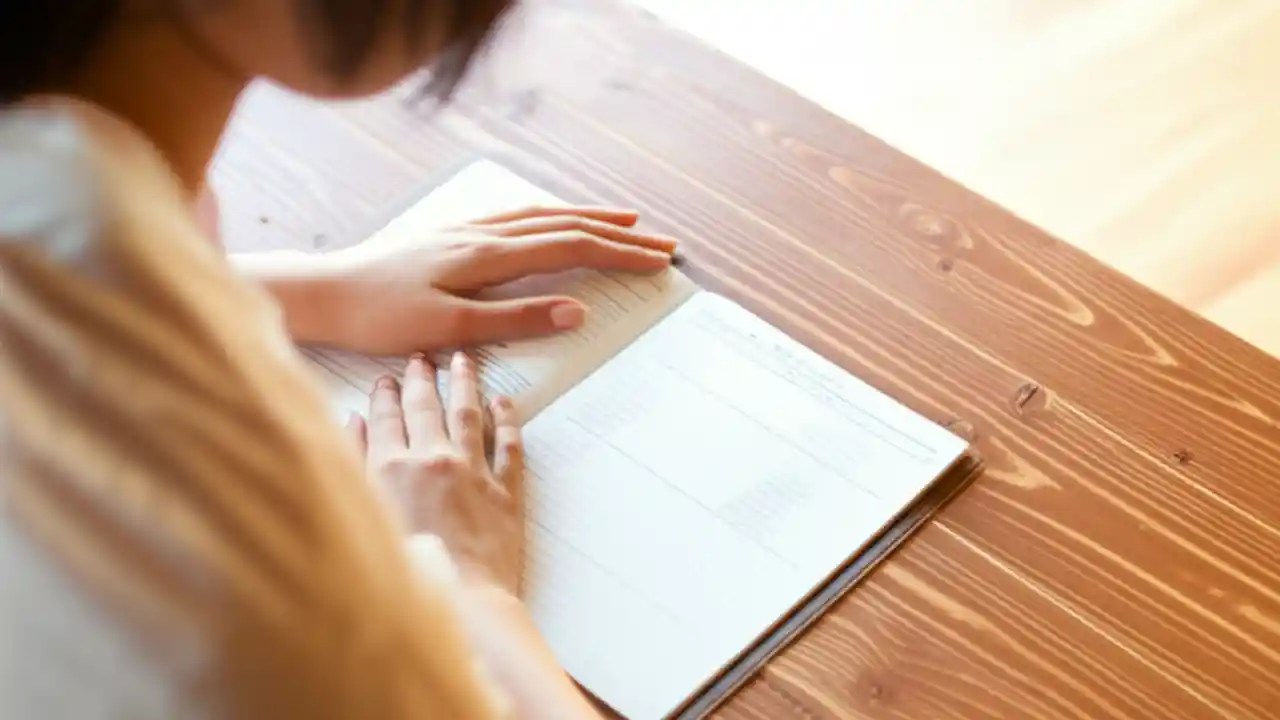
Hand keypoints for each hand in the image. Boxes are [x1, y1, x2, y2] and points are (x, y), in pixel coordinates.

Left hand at [275, 206, 676, 354]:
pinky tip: (555, 219)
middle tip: (663, 244)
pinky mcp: (453, 234)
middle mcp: (483, 233)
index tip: (659, 262)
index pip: (571, 249)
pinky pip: (519, 216)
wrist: (326, 291)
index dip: (619, 254)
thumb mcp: (449, 328)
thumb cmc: (379, 316)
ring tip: (626, 222)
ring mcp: (468, 229)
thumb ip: (515, 318)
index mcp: (488, 255)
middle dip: (619, 235)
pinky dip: (553, 215)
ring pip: (544, 214)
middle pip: (567, 225)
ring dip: (590, 218)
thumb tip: (578, 311)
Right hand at [349, 353, 602, 719]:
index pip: (387, 419)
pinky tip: (505, 402)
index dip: (386, 395)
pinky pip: (509, 446)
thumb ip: (356, 466)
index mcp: (391, 469)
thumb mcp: (363, 516)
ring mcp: (472, 473)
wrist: (458, 603)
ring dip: (464, 384)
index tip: (388, 378)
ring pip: (468, 415)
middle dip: (422, 379)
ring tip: (464, 361)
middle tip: (422, 358)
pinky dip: (508, 421)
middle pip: (426, 408)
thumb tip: (351, 424)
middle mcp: (432, 461)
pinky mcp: (506, 492)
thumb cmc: (403, 572)